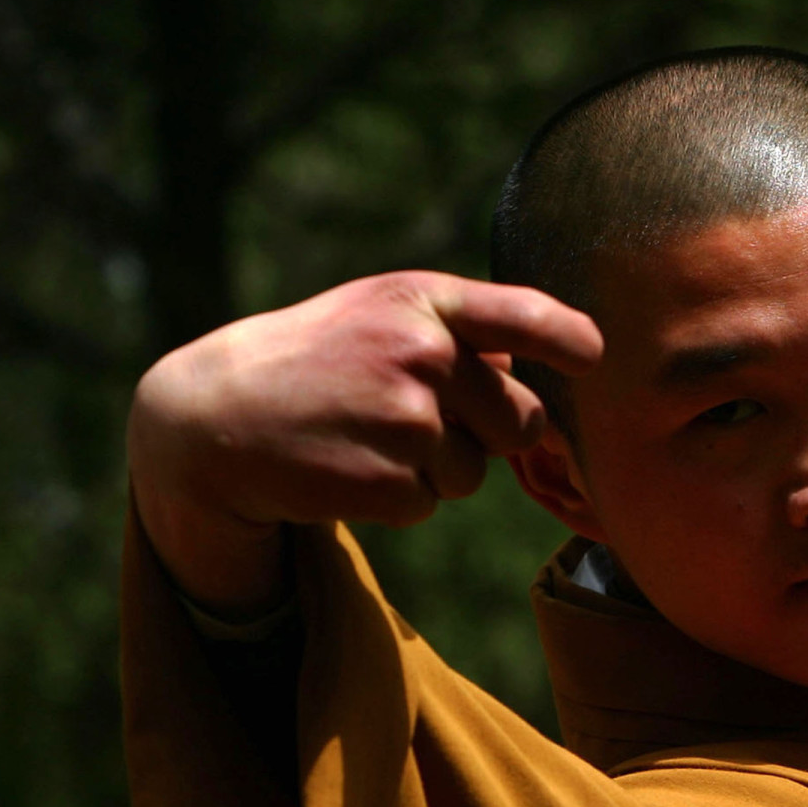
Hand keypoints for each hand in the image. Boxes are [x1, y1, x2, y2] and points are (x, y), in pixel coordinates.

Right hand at [127, 271, 601, 615]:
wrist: (214, 418)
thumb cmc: (319, 361)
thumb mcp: (381, 319)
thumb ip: (462, 333)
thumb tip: (556, 354)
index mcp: (422, 303)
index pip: (522, 316)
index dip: (568, 339)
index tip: (593, 355)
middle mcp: (420, 352)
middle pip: (522, 420)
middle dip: (489, 433)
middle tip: (414, 418)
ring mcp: (405, 418)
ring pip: (475, 471)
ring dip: (434, 469)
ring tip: (365, 436)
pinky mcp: (388, 481)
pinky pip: (431, 503)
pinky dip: (399, 498)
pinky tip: (348, 467)